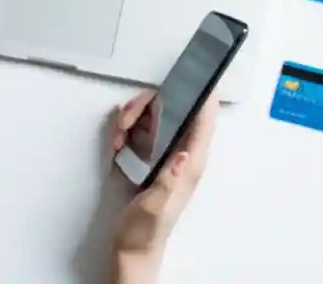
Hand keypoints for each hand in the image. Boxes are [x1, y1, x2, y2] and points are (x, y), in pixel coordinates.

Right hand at [108, 91, 219, 283]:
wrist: (131, 247)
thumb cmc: (146, 232)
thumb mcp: (156, 207)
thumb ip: (169, 180)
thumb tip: (184, 154)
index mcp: (191, 162)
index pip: (204, 121)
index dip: (206, 96)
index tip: (202, 74)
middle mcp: (180, 152)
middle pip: (171, 110)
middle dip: (145, 106)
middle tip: (125, 121)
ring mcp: (163, 152)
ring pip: (152, 115)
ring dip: (131, 118)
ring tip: (117, 137)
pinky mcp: (147, 155)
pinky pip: (137, 128)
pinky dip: (124, 130)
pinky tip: (116, 145)